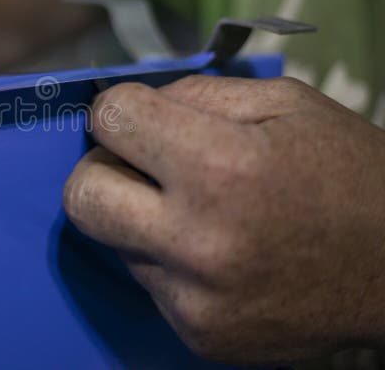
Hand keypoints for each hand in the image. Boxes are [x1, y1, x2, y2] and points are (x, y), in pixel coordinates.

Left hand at [64, 75, 384, 364]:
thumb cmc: (347, 174)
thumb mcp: (283, 103)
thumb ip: (195, 94)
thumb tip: (126, 107)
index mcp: (220, 168)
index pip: (111, 119)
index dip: (117, 108)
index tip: (134, 115)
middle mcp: (197, 242)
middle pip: (81, 193)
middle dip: (101, 166)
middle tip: (140, 163)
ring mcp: (194, 299)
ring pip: (112, 239)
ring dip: (137, 215)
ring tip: (195, 210)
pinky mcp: (199, 334)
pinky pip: (147, 280)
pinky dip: (166, 258)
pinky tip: (214, 251)